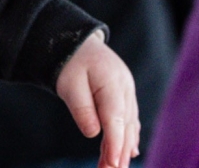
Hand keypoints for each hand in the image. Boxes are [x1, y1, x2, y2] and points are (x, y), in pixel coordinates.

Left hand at [54, 31, 139, 167]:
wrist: (77, 42)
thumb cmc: (70, 63)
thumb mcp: (69, 84)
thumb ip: (81, 108)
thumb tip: (93, 133)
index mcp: (111, 82)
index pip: (115, 119)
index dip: (114, 144)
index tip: (111, 165)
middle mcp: (125, 87)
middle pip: (124, 125)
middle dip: (119, 152)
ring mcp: (128, 90)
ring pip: (129, 123)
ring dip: (124, 147)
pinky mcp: (125, 94)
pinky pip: (130, 118)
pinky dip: (130, 135)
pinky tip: (129, 152)